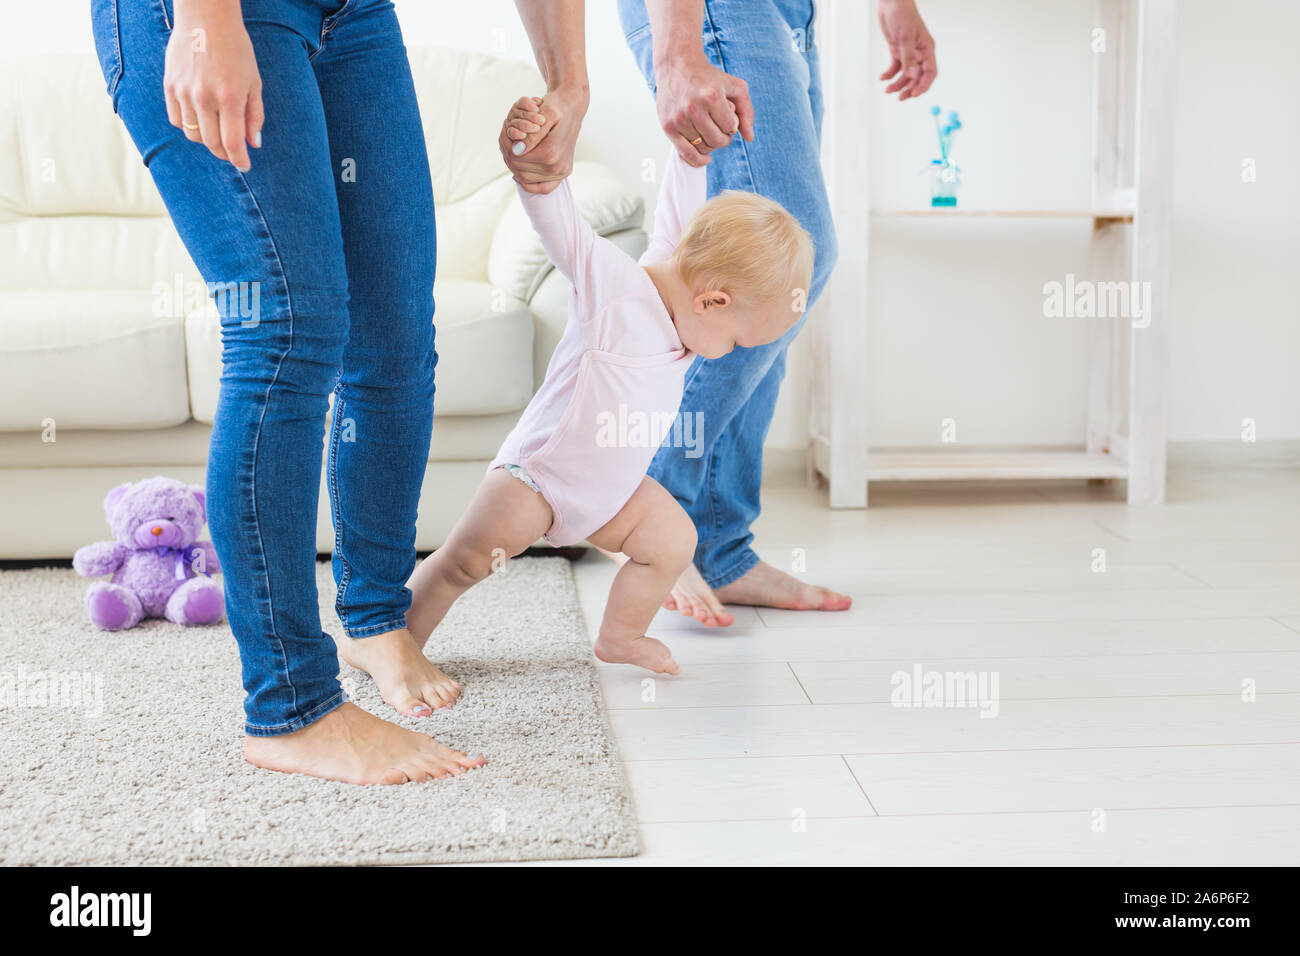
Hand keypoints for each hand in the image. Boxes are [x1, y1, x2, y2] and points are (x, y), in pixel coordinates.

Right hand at [164, 0, 263, 171]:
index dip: (239, 160)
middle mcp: (204, 97)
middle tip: (232, 151)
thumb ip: (254, 115)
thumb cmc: (236, 49)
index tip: (244, 166)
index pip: (232, 143)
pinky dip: (189, 125)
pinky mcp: (169, 86)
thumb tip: (254, 144)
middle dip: (225, 153)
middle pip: (211, 143)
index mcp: (230, 97)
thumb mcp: (254, 82)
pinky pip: (177, 119)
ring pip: (193, 134)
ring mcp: (183, 92)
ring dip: (207, 140)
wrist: (205, 18)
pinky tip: (201, 118)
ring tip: (217, 132)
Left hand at [500, 85, 588, 194]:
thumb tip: (517, 151)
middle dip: (507, 152)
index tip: (505, 127)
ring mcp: (560, 173)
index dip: (505, 143)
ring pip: (524, 178)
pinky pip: (541, 188)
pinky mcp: (562, 174)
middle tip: (506, 136)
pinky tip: (520, 169)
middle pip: (518, 168)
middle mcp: (556, 167)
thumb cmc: (557, 106)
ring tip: (512, 147)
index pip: (516, 156)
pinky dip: (527, 182)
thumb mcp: (546, 112)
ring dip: (513, 164)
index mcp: (551, 152)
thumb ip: (532, 134)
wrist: (573, 107)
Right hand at [654, 54, 752, 166]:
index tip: (727, 116)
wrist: (677, 65)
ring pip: (703, 148)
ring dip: (710, 143)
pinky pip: (686, 153)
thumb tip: (749, 138)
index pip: (730, 127)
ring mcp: (679, 118)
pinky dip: (698, 159)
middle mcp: (694, 108)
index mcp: (712, 96)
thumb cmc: (709, 77)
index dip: (732, 124)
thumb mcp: (735, 86)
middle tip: (720, 128)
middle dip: (723, 138)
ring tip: (708, 130)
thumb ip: (747, 111)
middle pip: (717, 141)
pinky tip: (706, 158)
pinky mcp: (668, 126)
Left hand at [878, 0, 936, 100]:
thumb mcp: (904, 37)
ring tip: (888, 90)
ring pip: (906, 74)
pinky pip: (895, 67)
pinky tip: (882, 78)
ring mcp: (908, 52)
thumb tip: (913, 76)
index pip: (930, 72)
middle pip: (917, 76)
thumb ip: (908, 58)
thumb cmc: (901, 15)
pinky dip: (889, 74)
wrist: (891, 2)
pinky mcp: (897, 50)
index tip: (914, 95)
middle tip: (900, 98)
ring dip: (898, 84)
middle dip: (909, 88)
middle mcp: (919, 53)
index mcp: (926, 49)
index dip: (924, 85)